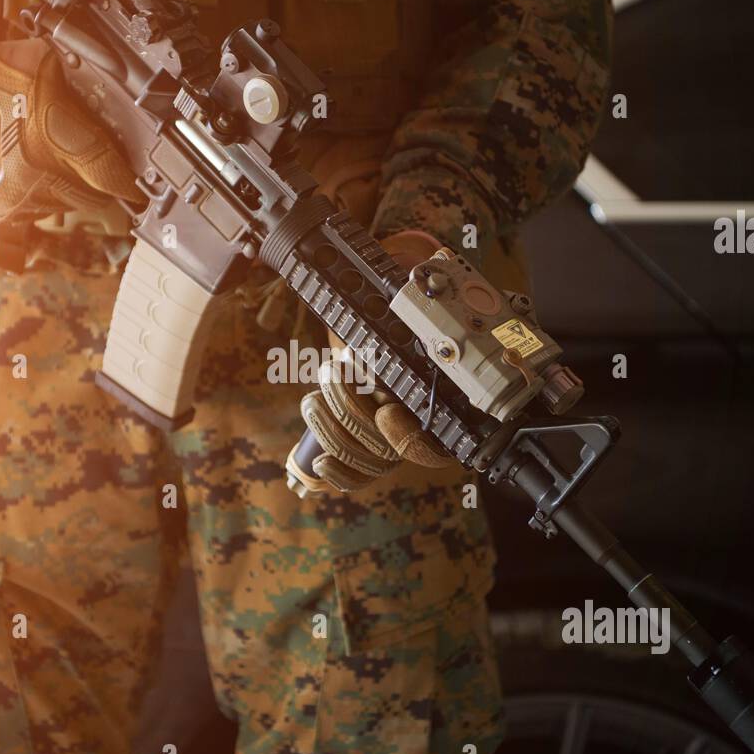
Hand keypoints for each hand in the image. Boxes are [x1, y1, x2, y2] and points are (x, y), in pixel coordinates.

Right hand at [0, 44, 141, 219]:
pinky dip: (36, 193)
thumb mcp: (50, 70)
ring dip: (64, 188)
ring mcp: (14, 198)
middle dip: (97, 183)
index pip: (112, 176)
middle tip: (93, 164)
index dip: (130, 183)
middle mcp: (36, 178)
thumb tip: (115, 122)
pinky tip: (24, 167)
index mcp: (54, 141)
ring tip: (46, 156)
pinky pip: (33, 209)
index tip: (139, 188)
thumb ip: (83, 102)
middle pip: (92, 198)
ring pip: (63, 205)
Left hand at [287, 230, 456, 493]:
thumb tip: (429, 272)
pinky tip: (317, 458)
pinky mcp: (366, 464)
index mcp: (440, 418)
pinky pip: (352, 482)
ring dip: (330, 426)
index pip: (433, 449)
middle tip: (332, 372)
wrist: (390, 360)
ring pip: (359, 460)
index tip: (386, 411)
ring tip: (313, 397)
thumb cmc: (401, 343)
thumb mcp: (413, 328)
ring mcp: (391, 457)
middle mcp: (417, 444)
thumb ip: (422, 309)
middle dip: (349, 409)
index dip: (409, 440)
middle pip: (382, 449)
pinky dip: (333, 475)